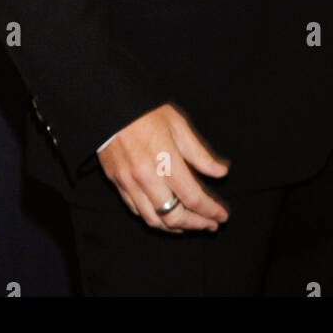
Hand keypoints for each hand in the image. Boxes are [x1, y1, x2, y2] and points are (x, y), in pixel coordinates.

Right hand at [97, 102, 230, 232]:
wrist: (110, 105)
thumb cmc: (146, 112)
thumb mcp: (178, 125)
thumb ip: (199, 154)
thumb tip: (221, 172)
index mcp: (166, 161)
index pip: (193, 198)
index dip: (210, 211)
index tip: (221, 216)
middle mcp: (147, 177)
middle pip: (174, 217)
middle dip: (196, 225)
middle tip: (209, 225)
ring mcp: (129, 183)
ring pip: (153, 220)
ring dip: (174, 227)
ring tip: (189, 224)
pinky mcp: (117, 184)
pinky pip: (137, 211)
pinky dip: (154, 218)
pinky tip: (164, 214)